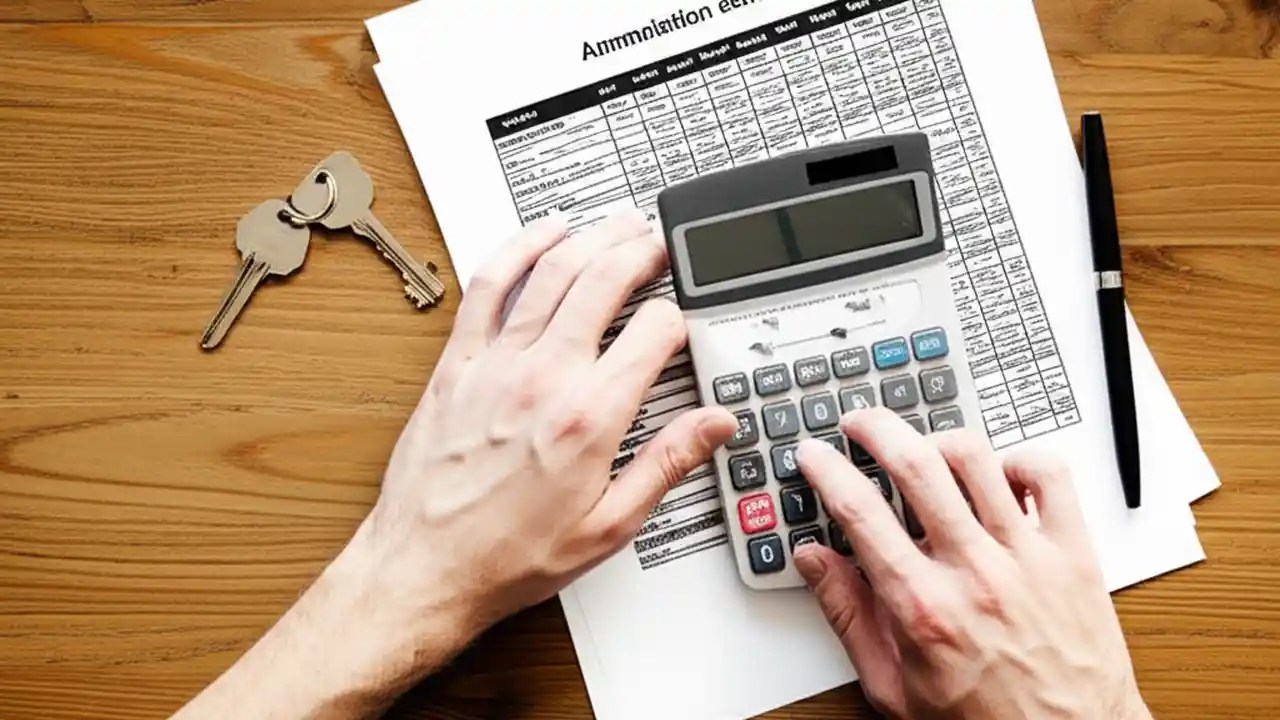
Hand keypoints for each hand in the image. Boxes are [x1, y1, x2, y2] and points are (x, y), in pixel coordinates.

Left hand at [174, 210, 737, 718]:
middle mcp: (543, 378)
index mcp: (589, 418)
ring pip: (551, 271)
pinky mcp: (457, 363)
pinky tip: (541, 234)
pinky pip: (488, 286)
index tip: (683, 321)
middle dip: (641, 251)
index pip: (653, 332)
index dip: (679, 318)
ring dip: (590, 238)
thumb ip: (667, 464)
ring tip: (617, 225)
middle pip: (604, 281)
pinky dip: (517, 248)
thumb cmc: (509, 556)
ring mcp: (495, 363)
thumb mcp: (609, 526)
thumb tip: (712, 424)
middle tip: (660, 242)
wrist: (425, 567)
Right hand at [792, 409, 1150, 719]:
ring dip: (939, 438)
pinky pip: (1049, 475)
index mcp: (923, 606)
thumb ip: (848, 616)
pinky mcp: (1073, 553)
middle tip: (858, 422)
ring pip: (977, 457)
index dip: (826, 469)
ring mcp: (1027, 556)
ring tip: (924, 446)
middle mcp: (974, 572)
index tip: (813, 454)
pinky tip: (998, 476)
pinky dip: (1019, 459)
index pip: (859, 511)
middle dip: (875, 427)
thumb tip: (814, 563)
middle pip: (915, 464)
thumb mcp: (893, 687)